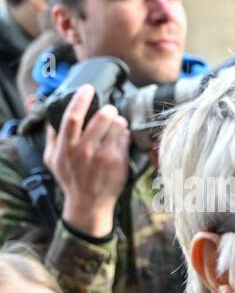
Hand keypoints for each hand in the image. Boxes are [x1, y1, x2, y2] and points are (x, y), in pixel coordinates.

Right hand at [44, 85, 129, 238]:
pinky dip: (125, 134)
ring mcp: (103, 157)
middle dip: (108, 110)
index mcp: (65, 147)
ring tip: (116, 123)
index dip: (81, 100)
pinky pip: (125, 139)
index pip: (71, 118)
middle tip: (110, 109)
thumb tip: (51, 117)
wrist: (88, 204)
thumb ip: (51, 138)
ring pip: (117, 127)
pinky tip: (121, 136)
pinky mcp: (119, 163)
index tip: (88, 88)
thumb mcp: (51, 159)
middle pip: (100, 119)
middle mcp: (84, 151)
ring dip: (118, 121)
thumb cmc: (70, 179)